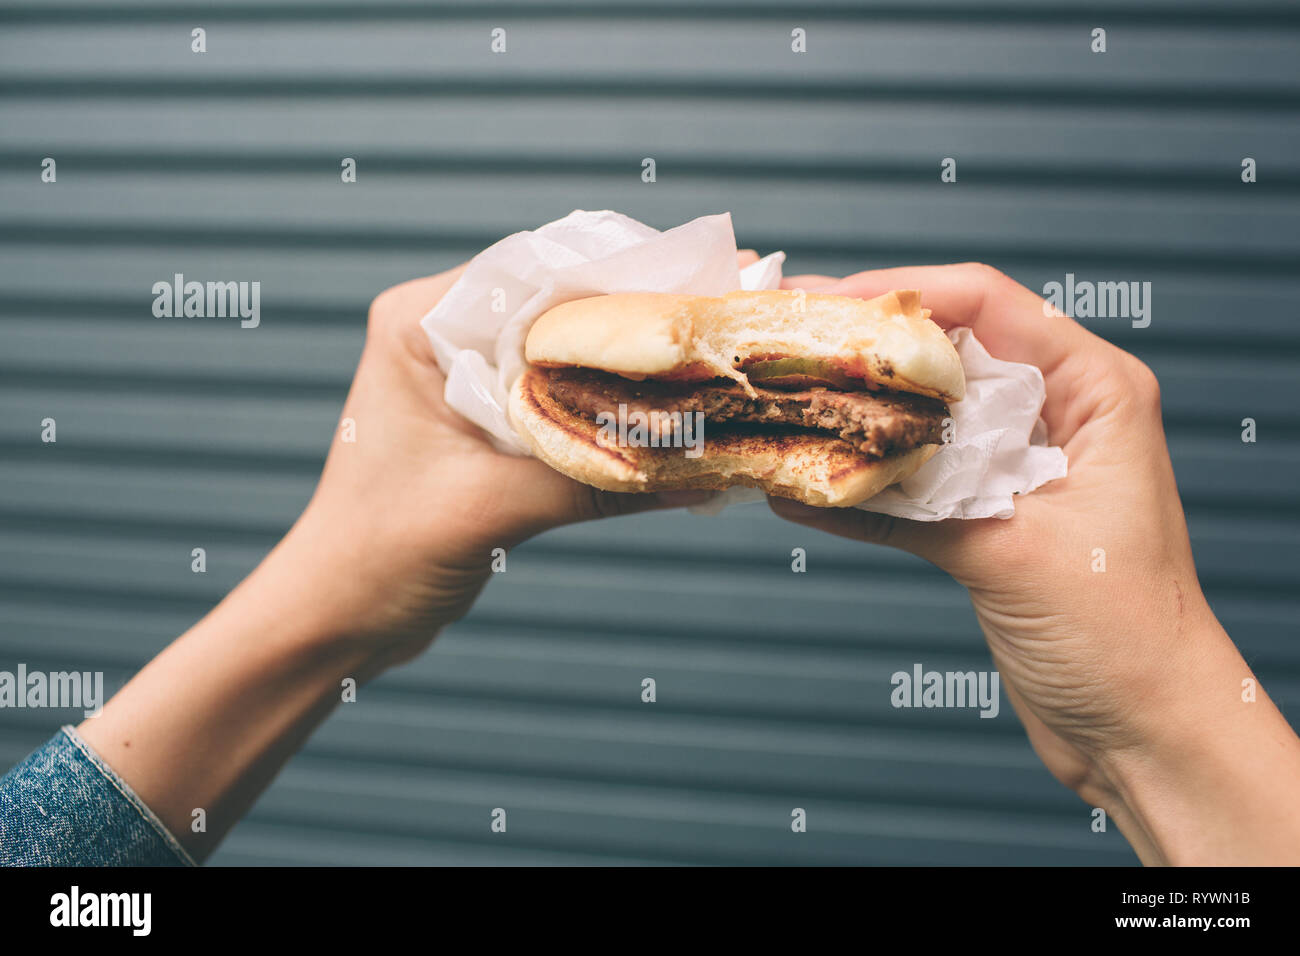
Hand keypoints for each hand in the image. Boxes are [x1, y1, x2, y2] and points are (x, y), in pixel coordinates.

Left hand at [283, 258, 727, 661]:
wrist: (337, 618)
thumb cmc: (380, 555)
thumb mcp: (492, 508)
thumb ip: (594, 480)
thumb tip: (700, 472)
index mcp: (418, 323)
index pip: (538, 275)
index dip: (624, 278)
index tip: (701, 282)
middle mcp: (441, 334)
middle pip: (562, 308)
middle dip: (639, 322)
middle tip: (723, 318)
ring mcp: (465, 376)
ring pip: (570, 354)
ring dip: (631, 369)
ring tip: (709, 366)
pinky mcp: (488, 421)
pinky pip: (565, 399)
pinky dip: (612, 410)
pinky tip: (670, 418)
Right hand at [770, 263, 1299, 863]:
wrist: (1148, 732)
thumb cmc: (1130, 640)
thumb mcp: (1019, 553)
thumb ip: (915, 506)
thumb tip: (813, 479)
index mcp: (1095, 392)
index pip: (987, 305)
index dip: (901, 293)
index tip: (826, 305)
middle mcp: (1059, 417)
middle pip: (947, 350)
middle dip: (865, 347)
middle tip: (788, 343)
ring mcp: (1021, 467)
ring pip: (925, 414)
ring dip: (858, 412)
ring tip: (786, 401)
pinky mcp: (990, 518)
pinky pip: (915, 479)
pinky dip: (862, 481)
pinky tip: (803, 484)